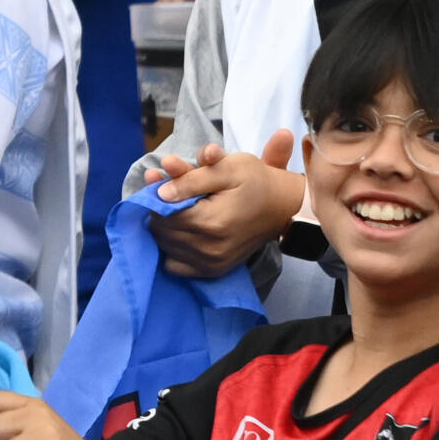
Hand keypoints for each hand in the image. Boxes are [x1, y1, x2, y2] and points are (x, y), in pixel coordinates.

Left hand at [143, 131, 304, 277]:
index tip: (161, 179)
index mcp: (211, 222)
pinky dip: (171, 248)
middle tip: (169, 191)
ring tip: (178, 208)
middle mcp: (209, 248)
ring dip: (163, 226)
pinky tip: (181, 230)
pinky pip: (175, 265)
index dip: (155, 194)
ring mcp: (212, 263)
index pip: (160, 213)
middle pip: (160, 230)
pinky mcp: (214, 271)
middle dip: (157, 209)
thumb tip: (161, 191)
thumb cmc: (254, 181)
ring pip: (164, 245)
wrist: (283, 206)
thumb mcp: (226, 168)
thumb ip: (190, 178)